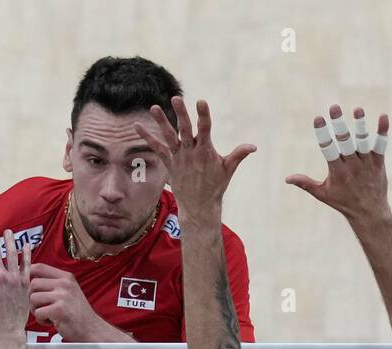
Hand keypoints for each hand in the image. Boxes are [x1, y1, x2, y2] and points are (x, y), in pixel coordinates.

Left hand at [28, 264, 105, 339]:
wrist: (92, 329)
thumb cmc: (77, 313)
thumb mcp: (68, 291)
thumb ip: (52, 284)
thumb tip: (28, 280)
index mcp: (66, 277)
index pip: (39, 267)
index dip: (27, 274)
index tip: (27, 285)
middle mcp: (64, 283)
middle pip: (33, 284)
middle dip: (32, 298)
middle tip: (42, 308)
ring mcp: (62, 296)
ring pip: (33, 298)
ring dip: (36, 310)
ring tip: (48, 315)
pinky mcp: (59, 310)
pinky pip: (38, 313)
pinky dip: (41, 320)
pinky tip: (52, 322)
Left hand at [133, 96, 254, 223]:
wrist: (199, 207)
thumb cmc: (216, 186)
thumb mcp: (228, 170)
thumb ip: (239, 155)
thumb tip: (254, 146)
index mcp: (206, 152)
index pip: (205, 130)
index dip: (203, 116)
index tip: (201, 101)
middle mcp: (190, 153)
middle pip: (185, 130)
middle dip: (181, 114)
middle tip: (176, 98)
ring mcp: (178, 158)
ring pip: (168, 137)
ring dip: (161, 122)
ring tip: (154, 107)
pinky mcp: (169, 164)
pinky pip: (157, 149)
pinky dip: (147, 138)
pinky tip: (136, 126)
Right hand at [286, 105, 391, 233]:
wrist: (369, 212)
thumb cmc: (343, 202)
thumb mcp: (322, 194)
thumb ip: (306, 184)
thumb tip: (287, 178)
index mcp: (337, 172)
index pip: (328, 149)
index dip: (323, 133)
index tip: (318, 118)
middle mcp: (352, 166)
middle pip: (345, 141)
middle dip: (339, 124)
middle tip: (335, 107)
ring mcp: (366, 164)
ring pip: (363, 141)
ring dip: (360, 125)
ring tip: (357, 109)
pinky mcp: (379, 163)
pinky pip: (381, 145)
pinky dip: (382, 131)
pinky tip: (383, 116)